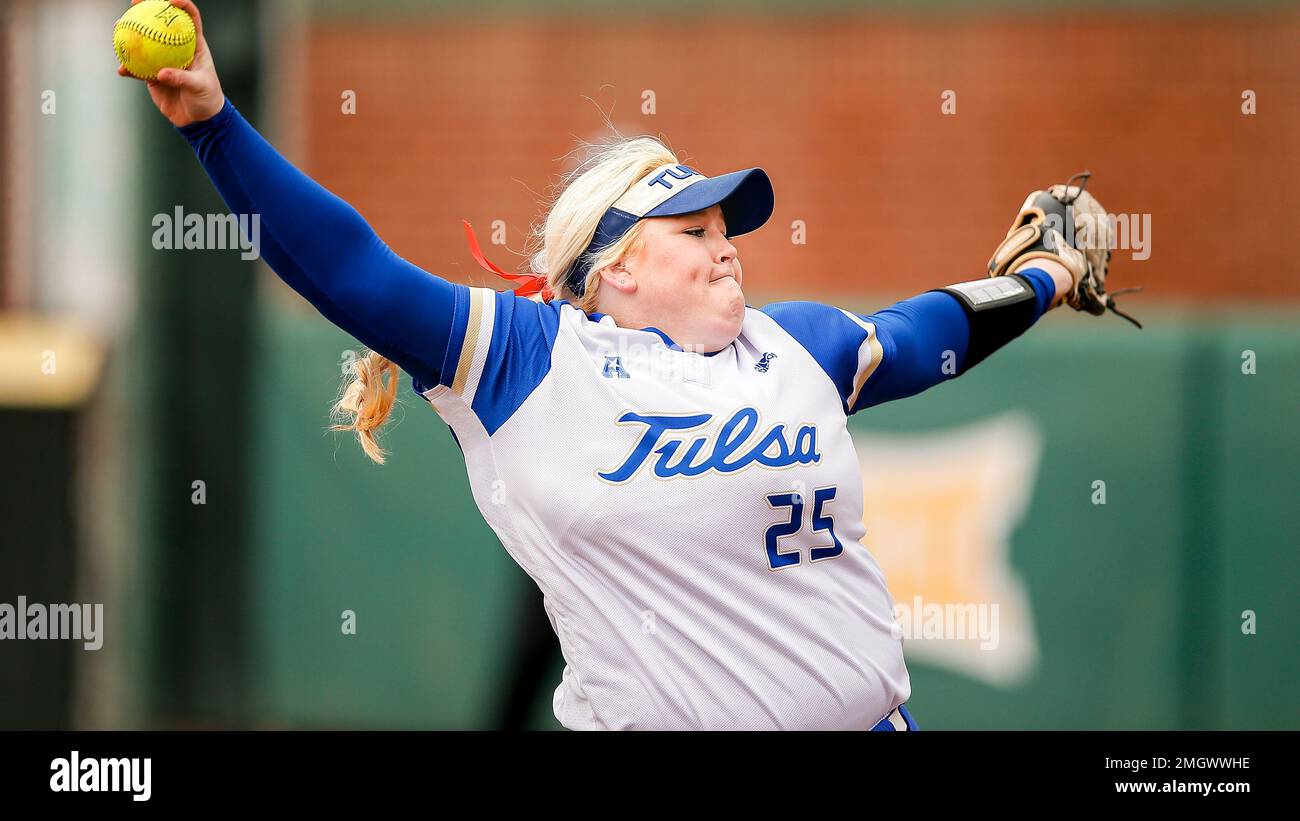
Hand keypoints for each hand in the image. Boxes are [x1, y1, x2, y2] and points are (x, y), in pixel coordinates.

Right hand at [116, 0, 224, 126]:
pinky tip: (121, 69)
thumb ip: (182, 78)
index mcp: (194, 44)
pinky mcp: (153, 74)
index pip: (189, 17)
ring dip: (130, 33)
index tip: (168, 0)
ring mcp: (163, 59)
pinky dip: (129, 67)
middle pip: (161, 22)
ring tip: (118, 27)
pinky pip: (137, 67)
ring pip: (144, 41)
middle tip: (134, 3)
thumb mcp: (199, 87)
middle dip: (147, 8)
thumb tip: (161, 73)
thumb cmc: (207, 98)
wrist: (199, 118)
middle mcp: (177, 47)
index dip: (181, 4)